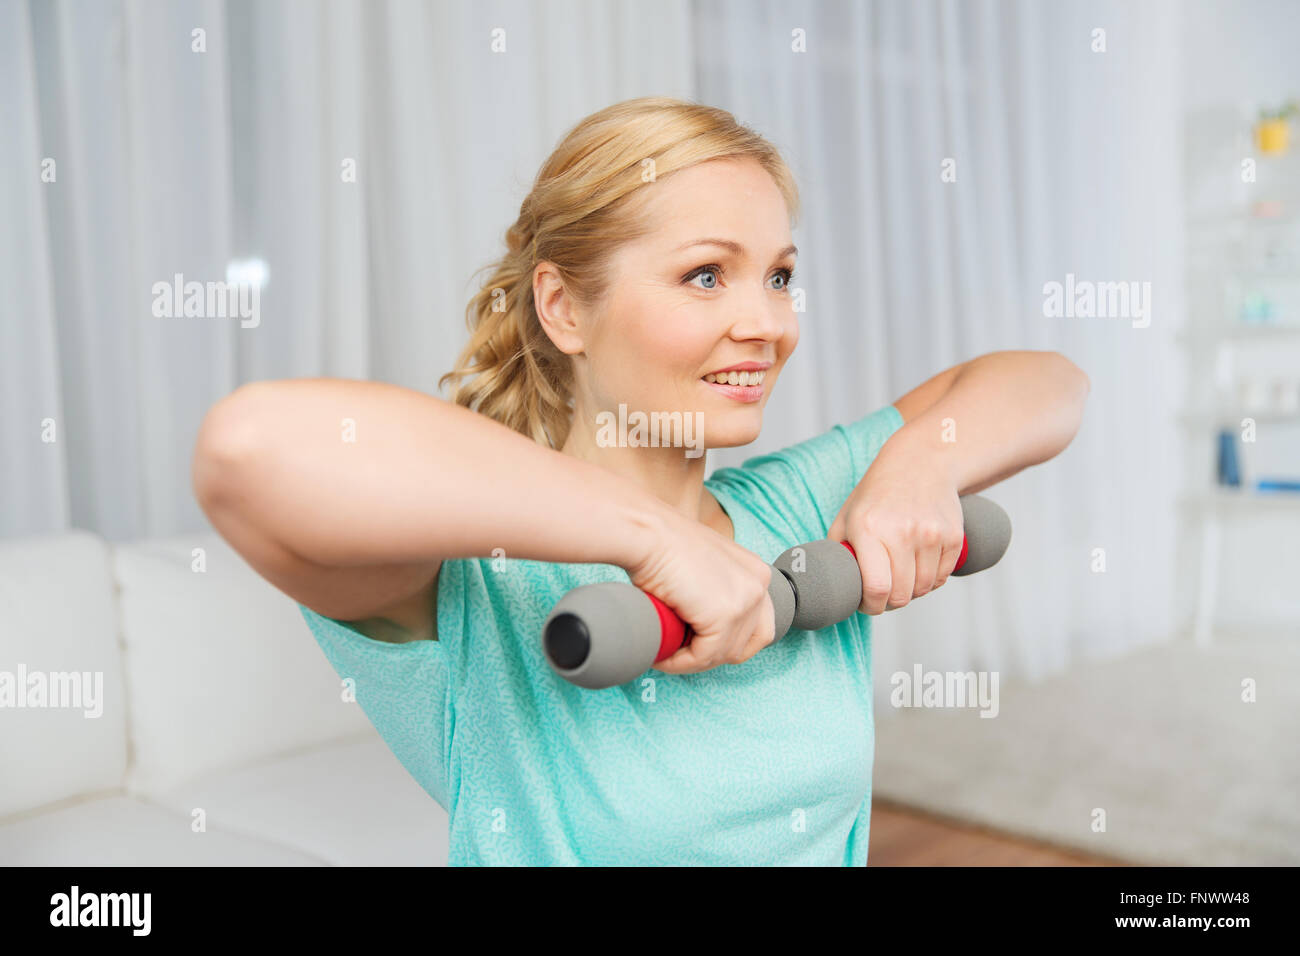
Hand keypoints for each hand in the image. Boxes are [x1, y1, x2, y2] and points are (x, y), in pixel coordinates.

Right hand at [623, 503, 775, 674]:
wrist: (647, 533)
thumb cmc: (662, 545)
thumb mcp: (702, 568)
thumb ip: (713, 592)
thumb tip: (701, 630)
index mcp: (756, 572)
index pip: (757, 625)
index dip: (727, 642)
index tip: (698, 646)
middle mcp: (759, 584)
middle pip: (748, 643)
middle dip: (714, 655)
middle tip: (682, 653)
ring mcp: (746, 600)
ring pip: (724, 654)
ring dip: (694, 661)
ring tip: (666, 653)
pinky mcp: (725, 615)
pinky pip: (704, 656)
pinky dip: (681, 663)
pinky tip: (663, 655)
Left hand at [827, 444, 964, 614]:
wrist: (920, 463)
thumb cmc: (877, 495)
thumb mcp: (847, 517)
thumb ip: (837, 551)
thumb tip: (831, 584)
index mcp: (869, 529)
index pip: (876, 587)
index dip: (871, 606)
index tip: (868, 603)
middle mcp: (902, 532)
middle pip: (902, 595)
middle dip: (890, 602)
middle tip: (884, 593)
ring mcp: (931, 534)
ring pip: (924, 589)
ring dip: (912, 591)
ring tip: (901, 577)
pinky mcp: (953, 536)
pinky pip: (942, 577)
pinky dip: (931, 580)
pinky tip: (920, 567)